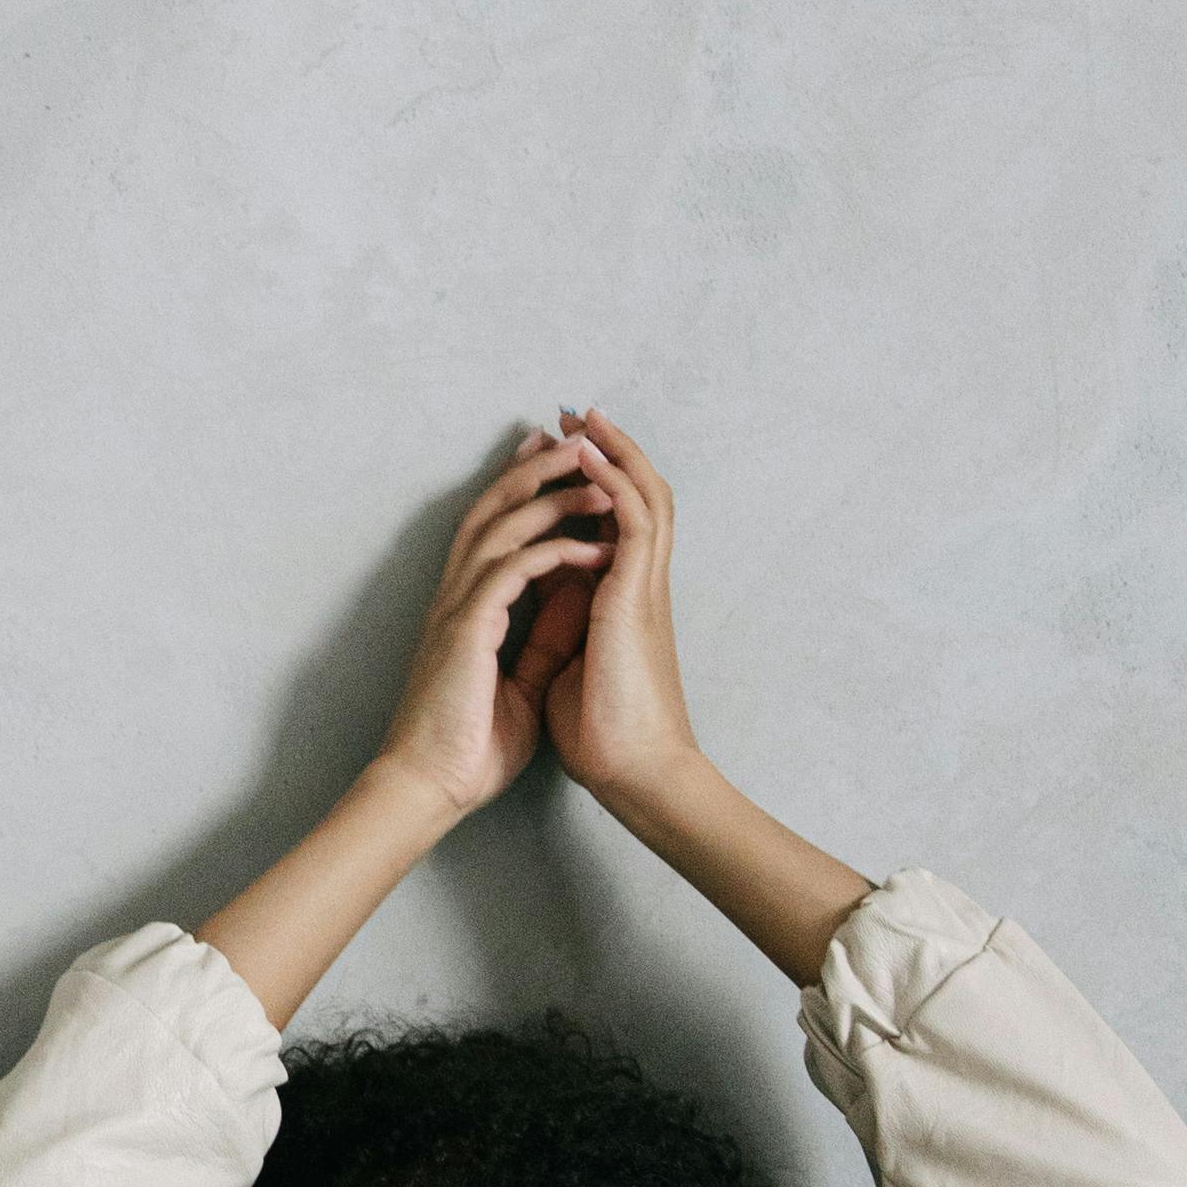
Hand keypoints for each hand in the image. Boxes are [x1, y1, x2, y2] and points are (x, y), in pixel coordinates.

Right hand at [370, 430, 620, 829]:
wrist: (431, 788)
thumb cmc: (470, 748)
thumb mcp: (522, 682)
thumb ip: (541, 640)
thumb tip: (571, 606)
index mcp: (468, 607)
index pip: (495, 526)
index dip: (523, 485)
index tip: (557, 456)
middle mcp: (457, 597)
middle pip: (494, 508)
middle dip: (537, 468)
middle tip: (577, 436)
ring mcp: (458, 609)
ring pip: (503, 527)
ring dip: (552, 496)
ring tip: (596, 476)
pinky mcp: (467, 629)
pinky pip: (514, 572)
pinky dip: (556, 553)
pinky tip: (593, 548)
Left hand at [531, 407, 699, 809]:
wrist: (634, 772)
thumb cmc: (605, 733)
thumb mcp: (572, 663)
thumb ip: (564, 625)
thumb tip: (544, 601)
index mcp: (621, 601)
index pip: (612, 524)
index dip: (590, 485)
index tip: (559, 454)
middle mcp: (637, 585)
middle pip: (634, 494)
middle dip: (604, 451)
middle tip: (575, 414)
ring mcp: (642, 587)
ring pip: (641, 494)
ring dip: (611, 451)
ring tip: (583, 415)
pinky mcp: (637, 596)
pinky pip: (633, 521)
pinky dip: (613, 483)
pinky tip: (589, 458)